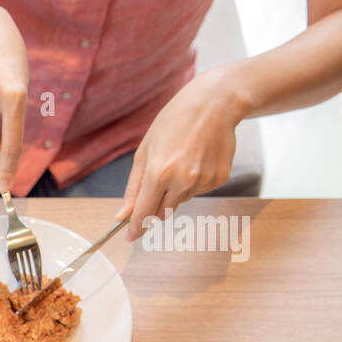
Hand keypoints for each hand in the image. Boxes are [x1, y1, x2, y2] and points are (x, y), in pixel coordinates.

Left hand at [118, 72, 244, 239]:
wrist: (216, 103)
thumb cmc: (175, 121)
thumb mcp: (145, 151)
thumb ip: (133, 188)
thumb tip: (122, 216)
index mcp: (159, 173)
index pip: (144, 214)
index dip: (135, 228)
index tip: (129, 237)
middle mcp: (182, 181)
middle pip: (162, 213)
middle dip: (154, 206)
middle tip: (156, 182)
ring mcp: (203, 182)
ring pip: (180, 202)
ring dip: (175, 191)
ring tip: (181, 160)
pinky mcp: (219, 179)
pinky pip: (199, 192)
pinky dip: (193, 182)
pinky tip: (197, 159)